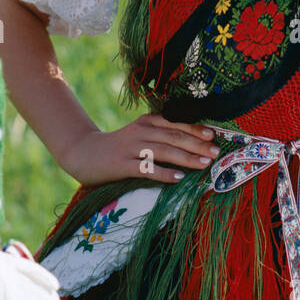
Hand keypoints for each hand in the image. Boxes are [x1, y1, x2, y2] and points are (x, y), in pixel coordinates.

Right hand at [60, 112, 220, 185]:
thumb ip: (160, 135)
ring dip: (186, 157)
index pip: (176, 124)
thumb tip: (192, 142)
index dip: (196, 129)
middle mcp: (141, 132)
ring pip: (163, 151)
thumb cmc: (119, 146)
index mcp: (147, 121)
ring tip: (204, 164)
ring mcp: (131, 148)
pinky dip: (164, 173)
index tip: (214, 135)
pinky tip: (179, 178)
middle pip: (173, 137)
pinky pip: (147, 169)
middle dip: (197, 144)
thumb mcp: (140, 134)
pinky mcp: (122, 165)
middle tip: (216, 152)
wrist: (83, 152)